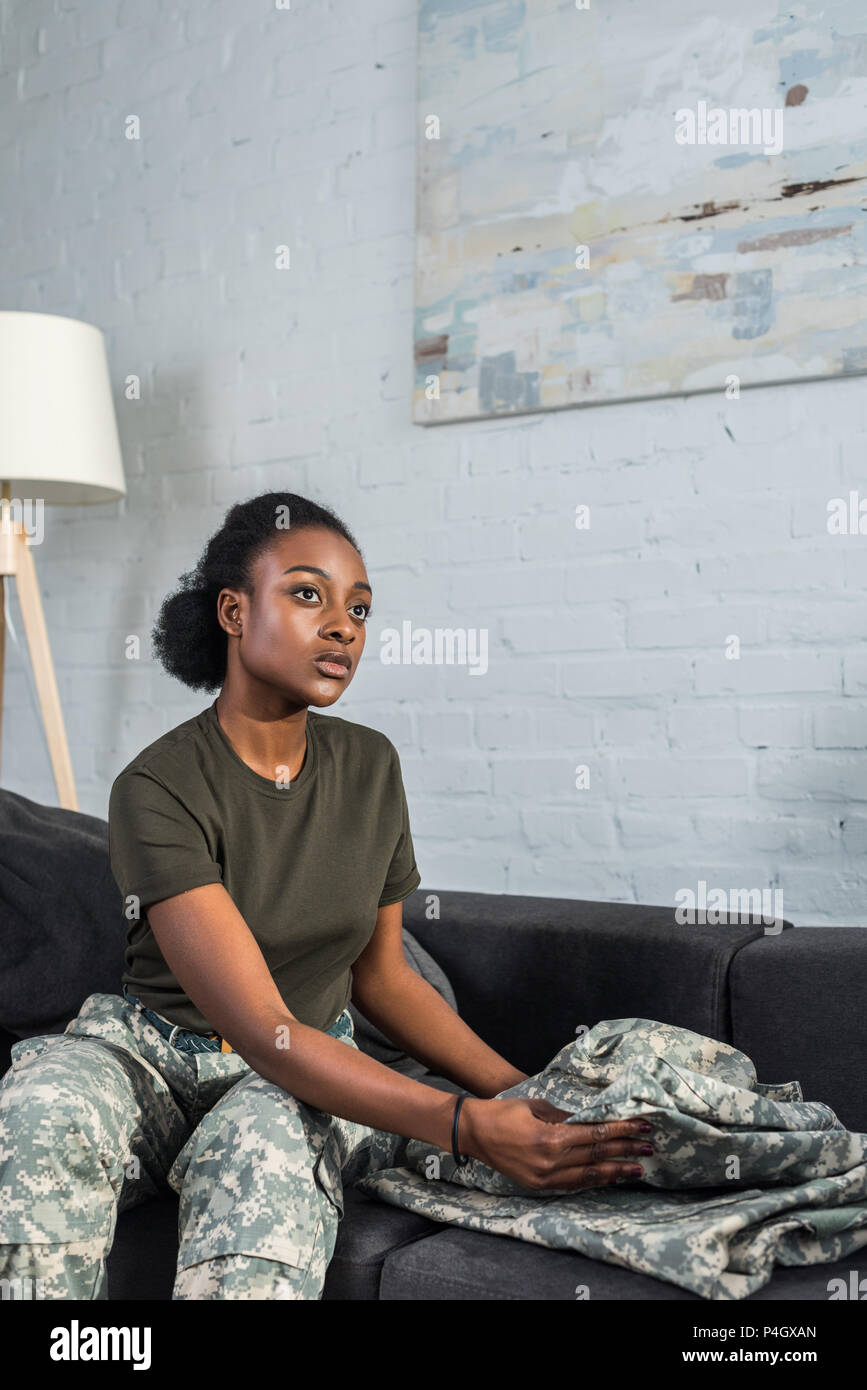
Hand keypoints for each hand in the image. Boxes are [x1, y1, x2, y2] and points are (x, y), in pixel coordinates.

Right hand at [458, 1095, 652, 1190]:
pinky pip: (573, 1184)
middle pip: (597, 1156)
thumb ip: (565, 1116)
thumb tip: (592, 1120)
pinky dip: (594, 1181)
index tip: (642, 1126)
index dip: (622, 1130)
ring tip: (637, 1168)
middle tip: (649, 1147)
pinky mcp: (539, 1185)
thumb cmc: (503, 1112)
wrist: (473, 1133)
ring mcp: (545, 1177)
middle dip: (626, 1151)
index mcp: (550, 1138)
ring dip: (616, 1172)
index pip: (596, 1135)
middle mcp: (551, 1161)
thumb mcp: (536, 1106)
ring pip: (589, 1176)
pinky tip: (609, 1178)